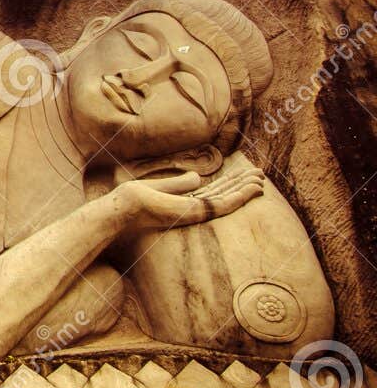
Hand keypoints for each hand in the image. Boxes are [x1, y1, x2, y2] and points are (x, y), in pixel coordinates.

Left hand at [113, 167, 265, 232]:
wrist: (125, 207)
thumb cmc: (134, 200)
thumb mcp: (161, 188)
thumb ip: (180, 184)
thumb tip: (198, 177)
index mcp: (185, 202)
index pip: (214, 192)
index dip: (230, 183)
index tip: (246, 174)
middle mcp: (194, 209)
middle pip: (224, 195)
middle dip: (242, 186)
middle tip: (262, 176)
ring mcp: (198, 212)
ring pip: (229, 200)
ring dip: (246, 190)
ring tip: (263, 180)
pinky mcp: (198, 212)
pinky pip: (226, 204)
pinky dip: (241, 196)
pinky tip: (254, 188)